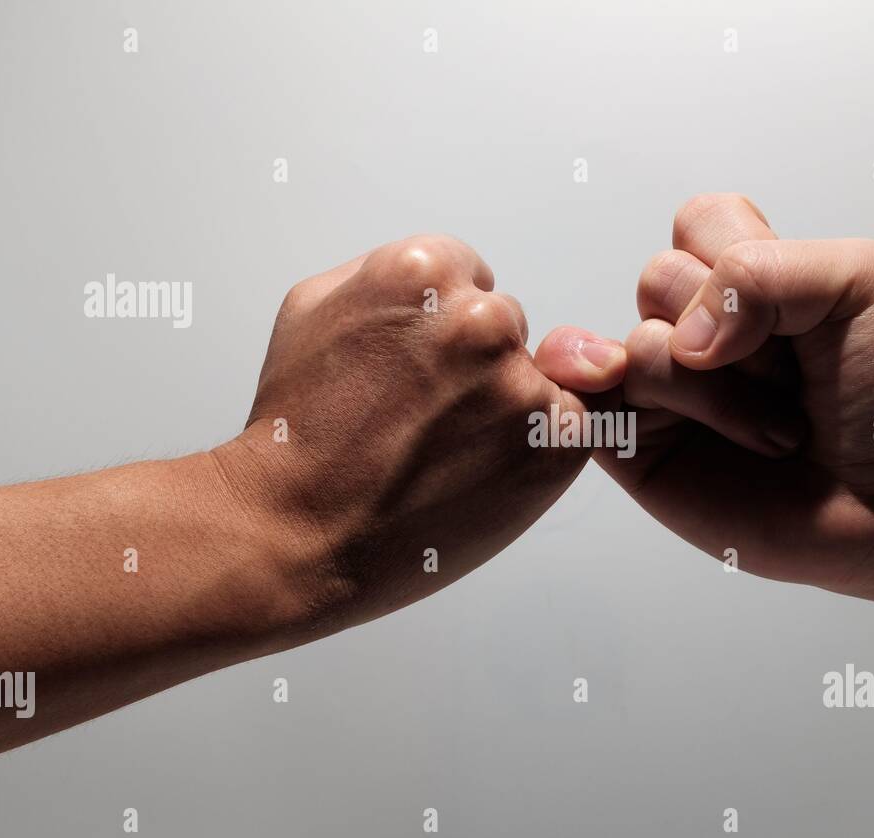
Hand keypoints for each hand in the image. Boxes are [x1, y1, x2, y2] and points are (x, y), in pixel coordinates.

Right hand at [211, 234, 625, 630]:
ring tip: (443, 454)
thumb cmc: (297, 434)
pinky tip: (486, 470)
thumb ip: (381, 274)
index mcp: (421, 271)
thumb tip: (439, 277)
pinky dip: (543, 448)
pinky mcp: (552, 441)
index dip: (443, 331)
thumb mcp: (311, 310)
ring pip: (539, 378)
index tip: (416, 372)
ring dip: (507, 408)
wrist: (297, 531)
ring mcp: (518, 380)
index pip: (471, 277)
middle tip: (424, 420)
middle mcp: (477, 318)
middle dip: (476, 366)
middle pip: (505, 327)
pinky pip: (576, 426)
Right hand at [597, 194, 873, 594]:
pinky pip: (583, 405)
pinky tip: (662, 423)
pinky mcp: (633, 445)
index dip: (744, 268)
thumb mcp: (864, 284)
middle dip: (740, 338)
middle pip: (658, 280)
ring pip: (634, 349)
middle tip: (791, 386)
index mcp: (740, 277)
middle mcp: (691, 324)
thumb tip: (683, 337)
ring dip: (716, 396)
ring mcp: (659, 385)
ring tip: (772, 435)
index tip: (801, 321)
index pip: (699, 222)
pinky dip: (600, 400)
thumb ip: (770, 268)